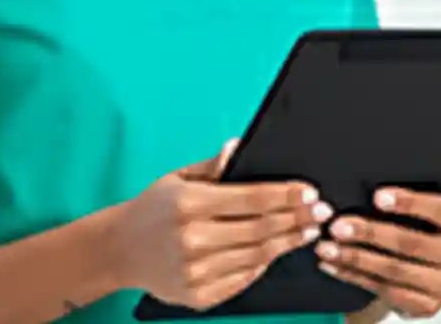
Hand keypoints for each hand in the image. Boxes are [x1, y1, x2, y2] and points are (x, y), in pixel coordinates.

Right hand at [108, 139, 333, 311]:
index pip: (251, 199)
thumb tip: (239, 146)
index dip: (286, 196)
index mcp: (189, 204)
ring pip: (257, 257)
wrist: (120, 250)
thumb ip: (213, 166)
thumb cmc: (153, 209)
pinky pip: (244, 279)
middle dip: (297, 219)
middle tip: (321, 212)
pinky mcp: (199, 295)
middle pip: (261, 229)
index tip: (310, 193)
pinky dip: (263, 265)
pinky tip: (276, 251)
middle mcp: (193, 239)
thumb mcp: (178, 178)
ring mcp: (196, 271)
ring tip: (307, 231)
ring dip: (287, 243)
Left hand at [316, 188, 440, 319]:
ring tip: (328, 247)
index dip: (410, 203)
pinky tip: (335, 264)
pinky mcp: (426, 305)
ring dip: (355, 258)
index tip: (378, 197)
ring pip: (395, 270)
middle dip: (370, 234)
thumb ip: (403, 202)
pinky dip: (354, 276)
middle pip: (413, 244)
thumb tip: (363, 187)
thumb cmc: (421, 232)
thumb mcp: (421, 211)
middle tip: (339, 226)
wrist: (423, 270)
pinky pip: (384, 290)